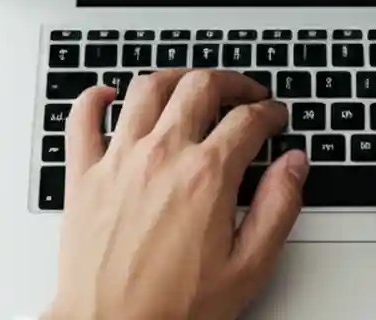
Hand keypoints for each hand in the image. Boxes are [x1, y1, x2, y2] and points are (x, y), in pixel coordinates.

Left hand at [47, 69, 308, 319]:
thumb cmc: (174, 309)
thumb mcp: (249, 267)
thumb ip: (279, 207)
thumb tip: (294, 165)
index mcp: (207, 176)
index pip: (248, 118)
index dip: (270, 111)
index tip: (275, 116)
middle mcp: (162, 156)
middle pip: (200, 86)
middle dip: (231, 82)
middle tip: (243, 93)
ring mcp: (119, 160)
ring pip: (147, 88)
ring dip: (175, 78)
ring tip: (190, 85)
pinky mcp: (84, 175)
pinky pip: (81, 118)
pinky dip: (93, 98)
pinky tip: (107, 96)